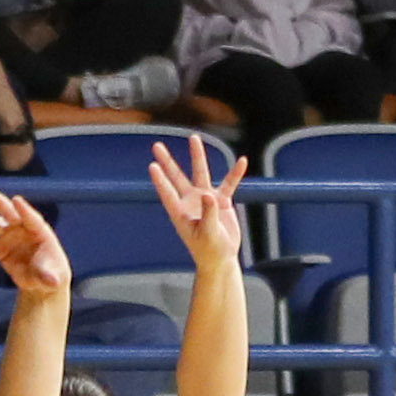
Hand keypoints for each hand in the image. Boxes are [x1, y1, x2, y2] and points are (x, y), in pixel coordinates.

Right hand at [0, 188, 72, 294]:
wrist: (41, 281)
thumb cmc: (52, 275)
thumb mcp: (52, 278)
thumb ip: (50, 278)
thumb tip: (53, 282)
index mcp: (41, 233)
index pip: (31, 219)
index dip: (24, 210)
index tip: (16, 200)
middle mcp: (23, 230)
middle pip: (10, 215)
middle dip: (0, 204)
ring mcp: (10, 237)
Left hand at [147, 135, 246, 267]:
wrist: (221, 257)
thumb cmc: (208, 249)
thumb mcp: (207, 234)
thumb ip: (208, 214)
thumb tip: (210, 196)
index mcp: (180, 211)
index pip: (167, 192)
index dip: (160, 180)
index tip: (153, 166)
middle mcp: (190, 201)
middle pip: (177, 176)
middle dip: (168, 161)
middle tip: (157, 146)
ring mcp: (205, 199)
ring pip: (201, 173)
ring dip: (197, 156)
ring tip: (194, 138)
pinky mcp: (221, 201)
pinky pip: (229, 184)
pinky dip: (235, 173)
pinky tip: (242, 161)